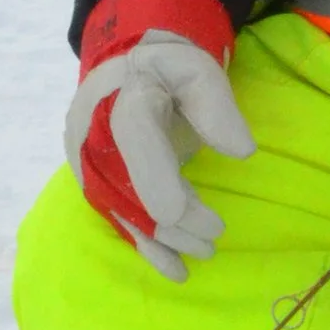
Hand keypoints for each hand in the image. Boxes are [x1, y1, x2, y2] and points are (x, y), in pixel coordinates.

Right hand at [66, 0, 253, 279]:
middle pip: (134, 196)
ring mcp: (87, 163)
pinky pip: (116, 216)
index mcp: (123, 106)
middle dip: (176, 227)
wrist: (122, 62)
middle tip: (214, 240)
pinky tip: (171, 267)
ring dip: (163, 241)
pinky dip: (144, 243)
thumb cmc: (165, 66)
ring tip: (201, 255)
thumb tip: (241, 151)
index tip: (213, 224)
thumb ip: (216, 104)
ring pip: (124, 213)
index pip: (143, 160)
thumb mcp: (195, 69)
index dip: (174, 200)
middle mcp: (93, 140)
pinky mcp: (90, 179)